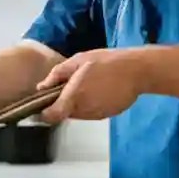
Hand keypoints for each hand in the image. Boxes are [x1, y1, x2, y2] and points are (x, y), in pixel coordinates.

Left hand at [35, 49, 149, 122]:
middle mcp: (83, 111)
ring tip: (89, 85)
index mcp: (73, 97)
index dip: (45, 112)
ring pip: (79, 114)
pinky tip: (101, 91)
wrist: (137, 70)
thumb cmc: (106, 62)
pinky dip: (92, 105)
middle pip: (65, 114)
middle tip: (72, 85)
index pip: (51, 117)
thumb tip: (41, 86)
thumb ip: (57, 74)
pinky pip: (92, 113)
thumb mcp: (78, 60)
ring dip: (79, 104)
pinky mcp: (107, 116)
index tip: (45, 104)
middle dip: (64, 103)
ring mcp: (96, 115)